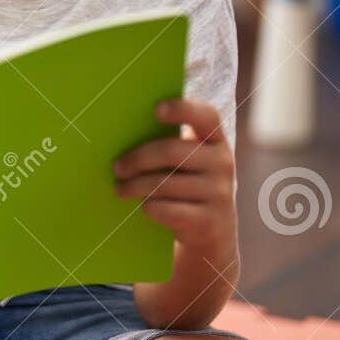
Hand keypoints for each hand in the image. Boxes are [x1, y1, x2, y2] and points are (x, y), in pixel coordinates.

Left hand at [112, 98, 235, 255]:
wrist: (213, 230)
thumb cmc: (189, 184)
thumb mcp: (189, 161)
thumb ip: (171, 145)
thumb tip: (124, 134)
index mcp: (216, 141)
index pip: (206, 116)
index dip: (182, 109)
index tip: (155, 109)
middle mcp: (223, 163)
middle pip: (172, 152)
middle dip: (138, 159)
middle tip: (116, 167)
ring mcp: (219, 193)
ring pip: (164, 184)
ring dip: (135, 186)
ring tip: (119, 187)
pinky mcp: (208, 221)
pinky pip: (167, 210)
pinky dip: (149, 207)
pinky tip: (143, 206)